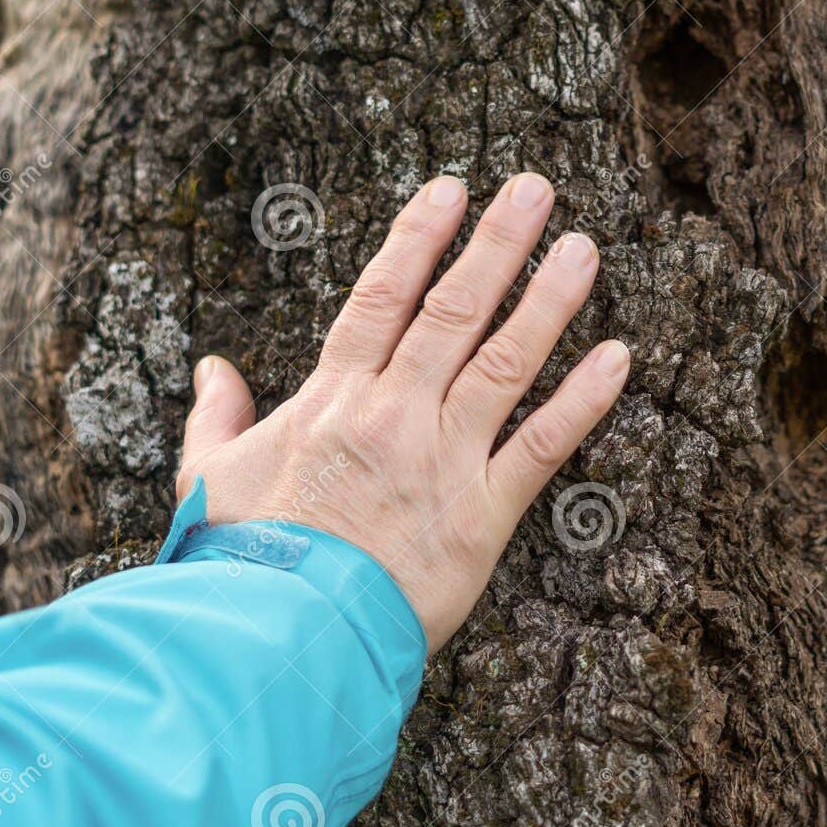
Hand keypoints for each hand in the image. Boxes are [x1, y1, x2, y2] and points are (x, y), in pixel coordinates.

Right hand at [174, 173, 628, 651]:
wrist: (278, 638)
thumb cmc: (242, 561)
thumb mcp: (209, 478)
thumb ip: (216, 417)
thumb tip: (215, 368)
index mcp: (332, 398)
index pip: (382, 297)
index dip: (419, 237)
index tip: (450, 190)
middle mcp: (393, 413)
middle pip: (452, 309)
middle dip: (496, 243)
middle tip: (535, 188)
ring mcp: (443, 459)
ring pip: (504, 360)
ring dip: (547, 300)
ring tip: (581, 247)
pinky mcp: (483, 513)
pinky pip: (543, 445)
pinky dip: (584, 400)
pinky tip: (618, 357)